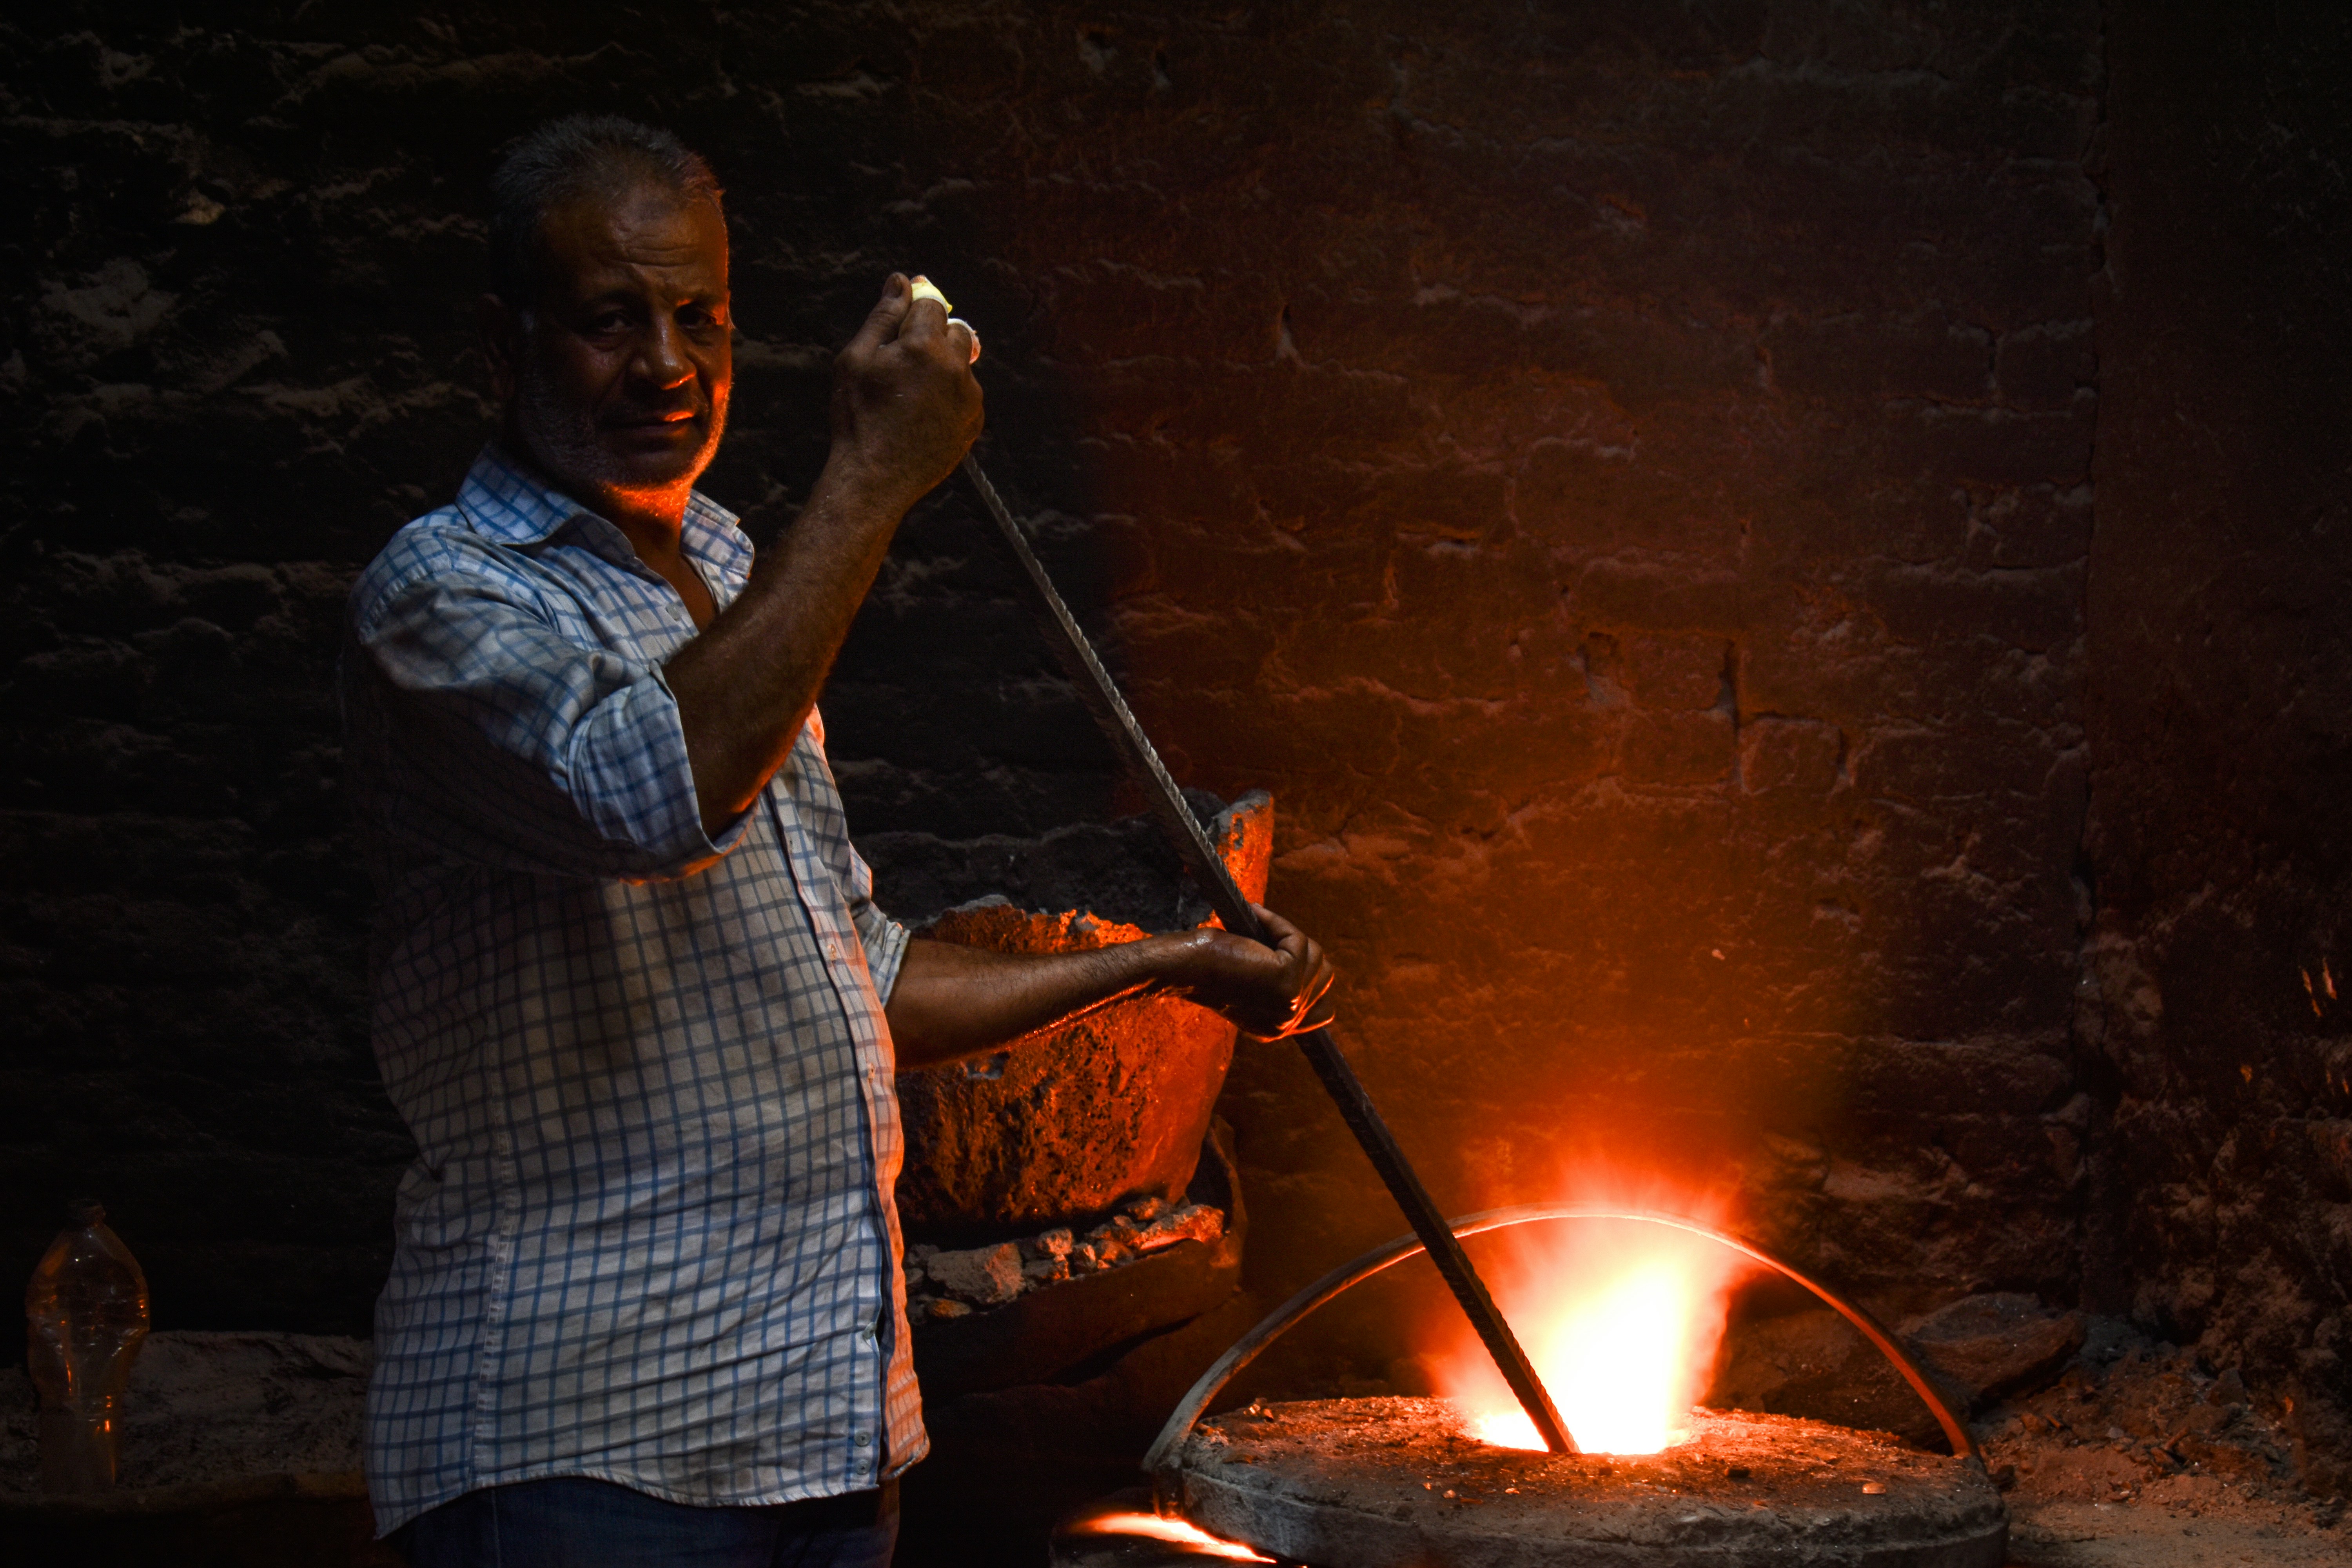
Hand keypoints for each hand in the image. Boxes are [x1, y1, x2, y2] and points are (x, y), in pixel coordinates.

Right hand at [829, 274, 984, 509]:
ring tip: (911, 391)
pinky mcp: (974, 420)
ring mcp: (969, 396)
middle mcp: (955, 367)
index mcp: (924, 346)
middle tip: (903, 361)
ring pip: (962, 361)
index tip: (900, 324)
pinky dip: (949, 394)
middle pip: (954, 329)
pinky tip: (923, 412)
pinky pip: (966, 392)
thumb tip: (901, 281)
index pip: (931, 304)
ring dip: (942, 365)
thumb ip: (883, 316)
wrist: (876, 477)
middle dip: (932, 336)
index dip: (914, 309)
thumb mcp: (857, 359)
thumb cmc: (858, 416)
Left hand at [1155, 904, 1337, 1040]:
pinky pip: (1298, 940)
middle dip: (1301, 951)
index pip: (1324, 1011)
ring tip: (1257, 930)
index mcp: (1275, 1029)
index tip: (1287, 954)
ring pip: (1316, 957)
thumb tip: (1313, 960)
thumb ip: (1281, 984)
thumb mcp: (1250, 984)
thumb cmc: (1206, 966)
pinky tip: (1256, 918)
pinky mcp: (1284, 980)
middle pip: (1325, 978)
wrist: (1180, 966)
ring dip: (1288, 935)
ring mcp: (1288, 1004)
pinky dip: (1278, 924)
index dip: (1314, 978)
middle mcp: (1285, 1023)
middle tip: (1266, 939)